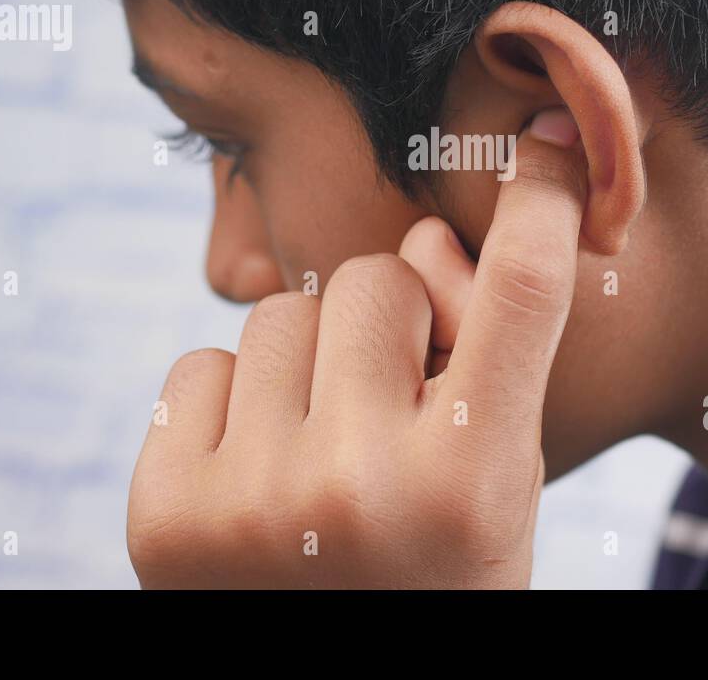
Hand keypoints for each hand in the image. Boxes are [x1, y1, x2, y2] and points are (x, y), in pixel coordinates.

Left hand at [127, 109, 585, 587]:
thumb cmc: (435, 570)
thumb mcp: (500, 483)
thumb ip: (486, 360)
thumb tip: (426, 236)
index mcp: (474, 482)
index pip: (521, 291)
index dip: (542, 198)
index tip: (544, 137)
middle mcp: (363, 487)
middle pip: (372, 280)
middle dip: (387, 327)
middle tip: (392, 408)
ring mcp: (252, 503)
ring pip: (279, 313)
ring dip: (309, 363)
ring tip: (323, 455)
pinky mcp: (163, 513)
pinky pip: (199, 364)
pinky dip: (232, 404)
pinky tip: (256, 475)